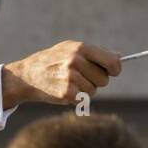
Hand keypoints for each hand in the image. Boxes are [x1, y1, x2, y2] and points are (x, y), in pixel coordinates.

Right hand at [1, 41, 121, 108]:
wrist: (28, 75)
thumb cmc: (53, 60)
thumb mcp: (71, 48)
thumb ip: (95, 52)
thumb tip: (119, 57)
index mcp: (81, 48)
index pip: (112, 62)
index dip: (115, 69)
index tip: (113, 72)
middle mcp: (76, 62)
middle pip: (104, 80)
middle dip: (96, 80)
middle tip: (81, 76)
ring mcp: (71, 78)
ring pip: (94, 91)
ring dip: (85, 89)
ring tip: (69, 82)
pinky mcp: (67, 93)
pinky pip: (83, 99)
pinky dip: (77, 97)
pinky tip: (64, 90)